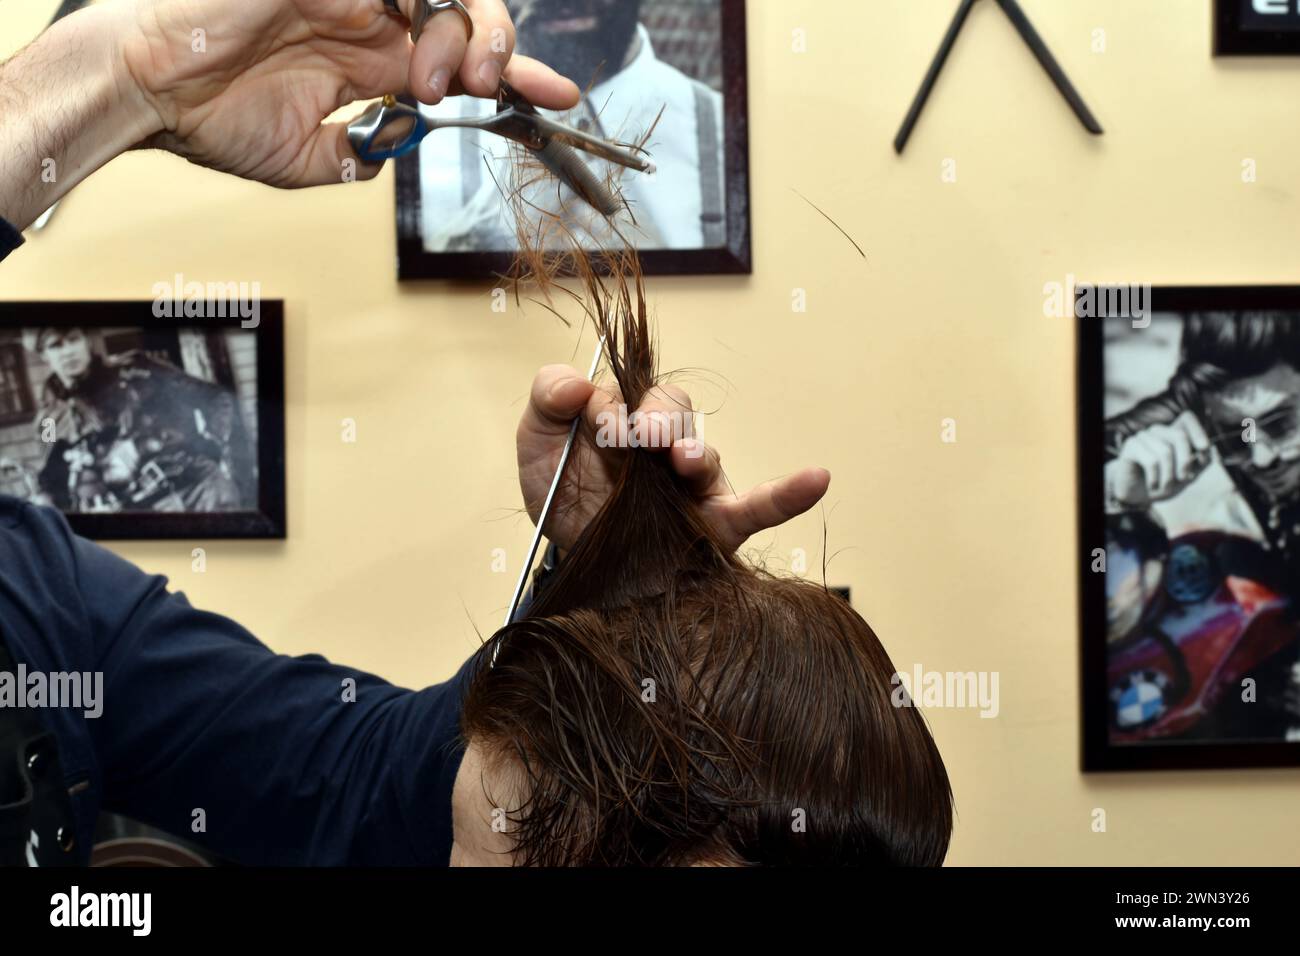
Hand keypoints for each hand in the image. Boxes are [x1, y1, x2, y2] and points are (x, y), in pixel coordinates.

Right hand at [122, 0, 580, 186]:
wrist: (152, 93)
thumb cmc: (215, 123)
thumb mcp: (311, 161)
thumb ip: (365, 153)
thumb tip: (401, 148)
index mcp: (372, 63)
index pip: (462, 62)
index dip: (517, 75)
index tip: (560, 96)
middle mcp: (371, 21)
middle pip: (471, 18)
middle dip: (505, 51)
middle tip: (495, 87)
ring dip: (468, 30)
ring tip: (439, 78)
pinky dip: (428, 0)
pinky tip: (415, 39)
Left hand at [518, 365, 831, 553]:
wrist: (574, 561)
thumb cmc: (564, 492)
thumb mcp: (537, 440)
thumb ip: (549, 399)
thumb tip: (577, 386)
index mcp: (627, 415)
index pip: (632, 390)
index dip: (616, 402)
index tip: (593, 423)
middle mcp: (665, 444)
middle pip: (674, 411)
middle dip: (658, 418)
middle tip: (639, 438)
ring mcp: (692, 484)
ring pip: (705, 455)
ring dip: (696, 452)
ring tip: (682, 462)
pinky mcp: (715, 525)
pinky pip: (759, 508)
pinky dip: (789, 494)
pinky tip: (817, 479)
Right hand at [1106, 410, 1211, 509]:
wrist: (1137, 496)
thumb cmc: (1164, 482)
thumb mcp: (1188, 475)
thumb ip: (1202, 462)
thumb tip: (1208, 450)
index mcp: (1174, 434)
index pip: (1187, 418)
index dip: (1197, 431)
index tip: (1204, 448)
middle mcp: (1158, 431)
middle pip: (1179, 436)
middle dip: (1186, 460)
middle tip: (1185, 480)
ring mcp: (1143, 436)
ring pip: (1165, 451)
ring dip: (1169, 475)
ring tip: (1166, 488)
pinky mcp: (1130, 445)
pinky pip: (1151, 461)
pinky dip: (1155, 478)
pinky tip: (1153, 485)